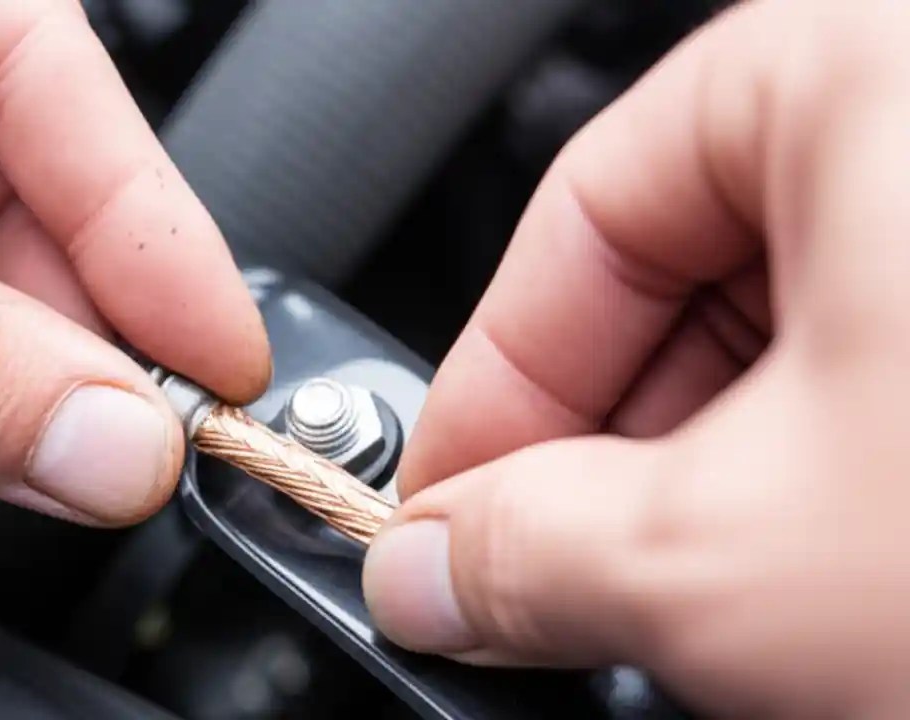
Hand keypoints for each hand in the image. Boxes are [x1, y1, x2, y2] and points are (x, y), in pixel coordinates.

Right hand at [364, 1, 909, 715]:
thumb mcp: (730, 563)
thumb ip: (526, 549)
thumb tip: (430, 565)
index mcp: (871, 57)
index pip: (583, 208)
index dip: (487, 381)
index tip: (451, 509)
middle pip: (692, 269)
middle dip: (610, 451)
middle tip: (561, 581)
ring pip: (804, 323)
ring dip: (726, 476)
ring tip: (712, 604)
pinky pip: (901, 354)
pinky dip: (841, 466)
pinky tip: (836, 569)